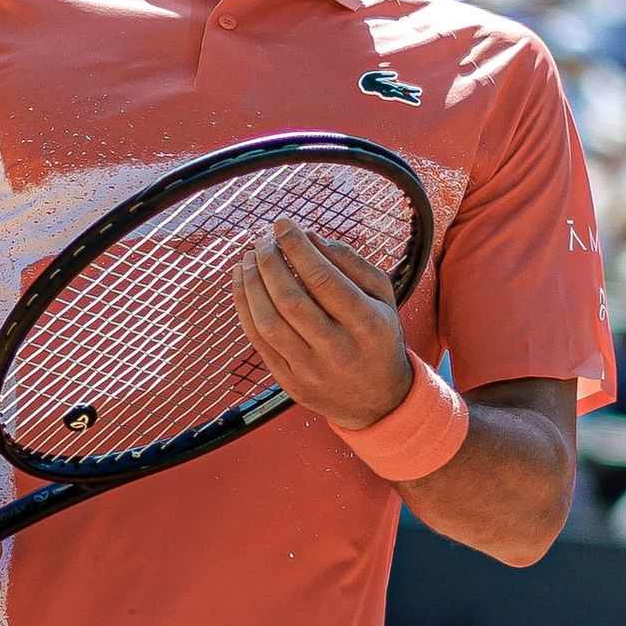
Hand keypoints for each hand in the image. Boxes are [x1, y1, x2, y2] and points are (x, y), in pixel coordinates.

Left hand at [231, 218, 410, 430]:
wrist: (378, 401)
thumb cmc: (378, 336)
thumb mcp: (383, 296)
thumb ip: (352, 263)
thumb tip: (311, 237)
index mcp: (367, 324)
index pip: (322, 278)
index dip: (296, 246)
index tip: (282, 224)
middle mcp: (338, 349)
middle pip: (291, 299)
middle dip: (270, 261)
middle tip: (262, 238)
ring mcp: (311, 369)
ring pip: (268, 321)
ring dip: (252, 283)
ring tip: (249, 257)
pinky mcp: (289, 381)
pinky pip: (258, 341)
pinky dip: (244, 307)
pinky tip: (242, 282)